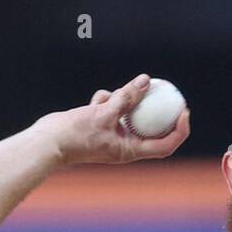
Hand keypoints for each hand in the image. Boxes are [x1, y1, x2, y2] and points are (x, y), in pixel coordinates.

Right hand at [38, 74, 190, 166]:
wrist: (47, 142)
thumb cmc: (75, 134)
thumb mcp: (103, 113)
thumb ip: (126, 97)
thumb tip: (147, 81)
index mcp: (130, 151)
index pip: (165, 145)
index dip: (179, 131)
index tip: (184, 112)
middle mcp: (124, 145)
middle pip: (150, 126)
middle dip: (157, 108)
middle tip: (167, 90)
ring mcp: (112, 135)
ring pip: (129, 112)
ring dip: (124, 100)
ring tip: (111, 98)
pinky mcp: (100, 124)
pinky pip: (112, 107)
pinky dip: (107, 100)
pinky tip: (97, 101)